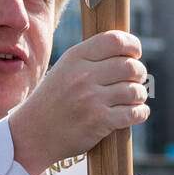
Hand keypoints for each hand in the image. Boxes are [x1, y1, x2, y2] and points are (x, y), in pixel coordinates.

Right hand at [8, 31, 148, 174]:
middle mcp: (83, 75)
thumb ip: (91, 58)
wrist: (33, 134)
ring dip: (140, 94)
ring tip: (135, 97)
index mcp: (75, 57)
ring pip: (135, 90)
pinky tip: (137, 112)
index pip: (116, 40)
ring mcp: (91, 99)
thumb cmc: (53, 100)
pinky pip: (134, 113)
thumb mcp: (64, 70)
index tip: (135, 53)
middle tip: (137, 79)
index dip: (133, 45)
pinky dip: (140, 113)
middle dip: (139, 72)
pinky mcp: (99, 121)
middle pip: (130, 66)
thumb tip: (128, 53)